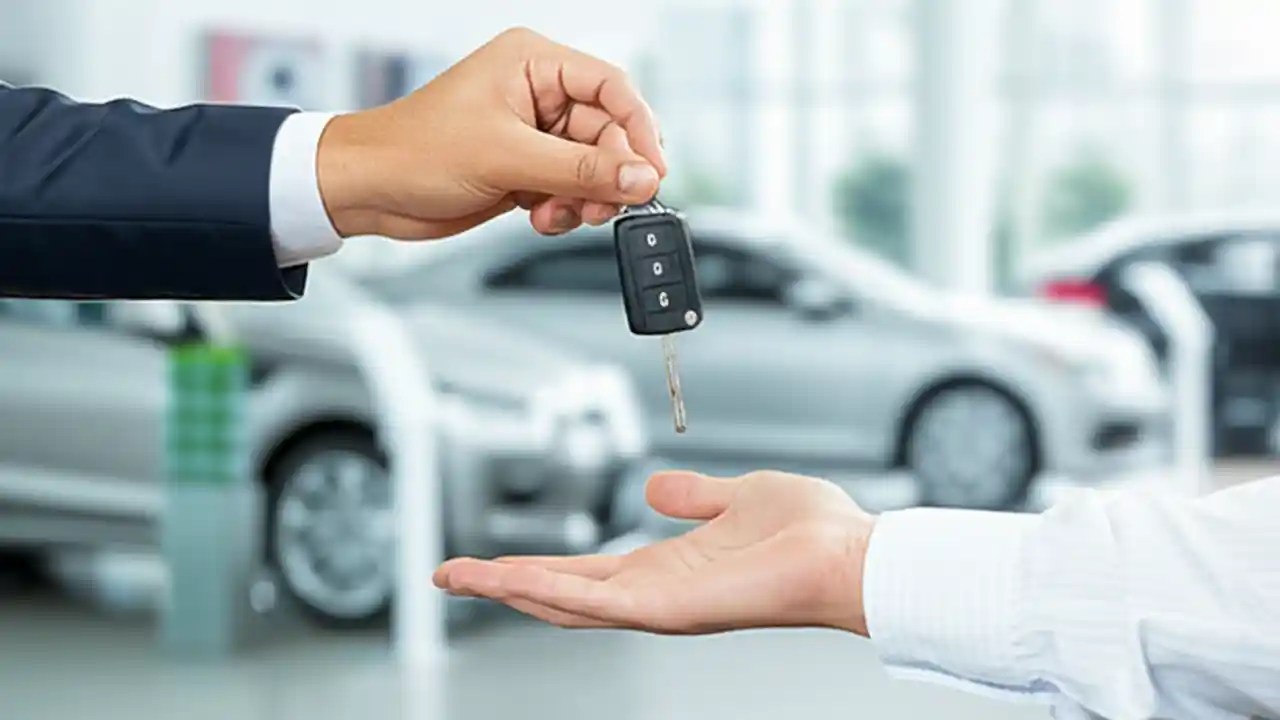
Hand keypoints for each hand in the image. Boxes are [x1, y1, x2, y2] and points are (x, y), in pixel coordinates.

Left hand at [317, 27, 664, 239]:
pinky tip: (541, 216)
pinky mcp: (526, 168)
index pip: (612, 88)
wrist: (370, 190)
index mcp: (532, 63)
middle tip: (604, 205)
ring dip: (585, 197)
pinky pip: (571, 188)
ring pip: (592, 167)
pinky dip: (566, 208)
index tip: (652, 172)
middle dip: (608, 174)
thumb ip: (580, 169)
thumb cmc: (414, 150)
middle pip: (607, 133)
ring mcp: (533, 133)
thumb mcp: (506, 158)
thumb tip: (639, 177)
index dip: (638, 130)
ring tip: (559, 212)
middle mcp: (538, 93)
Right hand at [434, 471, 875, 635]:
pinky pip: (596, 600)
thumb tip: (655, 488)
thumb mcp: (734, 497)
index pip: (583, 572)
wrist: (848, 553)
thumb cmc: (808, 531)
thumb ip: (691, 496)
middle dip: (501, 585)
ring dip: (507, 588)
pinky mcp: (670, 608)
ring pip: (564, 600)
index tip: (490, 561)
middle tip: (448, 575)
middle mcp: (654, 593)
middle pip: (559, 593)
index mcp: (666, 568)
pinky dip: (548, 590)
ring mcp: (659, 606)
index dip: (532, 567)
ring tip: (457, 577)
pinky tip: (509, 581)